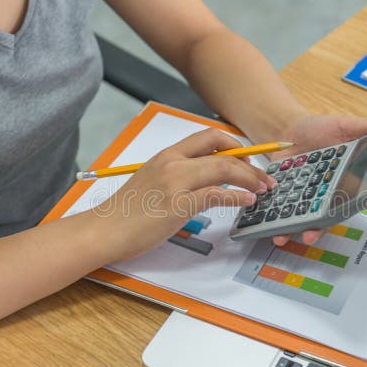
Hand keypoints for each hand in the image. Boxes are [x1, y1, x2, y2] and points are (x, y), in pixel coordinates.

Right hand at [96, 129, 274, 260]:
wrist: (103, 229)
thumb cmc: (126, 212)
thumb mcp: (152, 182)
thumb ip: (177, 176)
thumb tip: (205, 182)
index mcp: (166, 154)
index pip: (209, 137)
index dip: (235, 145)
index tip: (249, 159)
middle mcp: (172, 162)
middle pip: (223, 150)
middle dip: (250, 162)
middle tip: (263, 176)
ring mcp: (175, 182)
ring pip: (224, 169)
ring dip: (250, 179)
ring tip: (262, 189)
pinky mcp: (178, 204)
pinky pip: (217, 195)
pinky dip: (238, 197)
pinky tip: (247, 202)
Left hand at [271, 113, 366, 245]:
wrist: (287, 129)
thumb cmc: (318, 129)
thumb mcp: (344, 125)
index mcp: (343, 182)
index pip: (348, 202)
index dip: (345, 211)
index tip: (338, 218)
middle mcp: (325, 195)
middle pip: (324, 217)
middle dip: (317, 229)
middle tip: (310, 235)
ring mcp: (305, 198)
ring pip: (302, 220)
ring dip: (294, 231)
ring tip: (284, 237)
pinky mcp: (286, 199)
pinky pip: (282, 214)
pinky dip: (277, 223)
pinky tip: (271, 228)